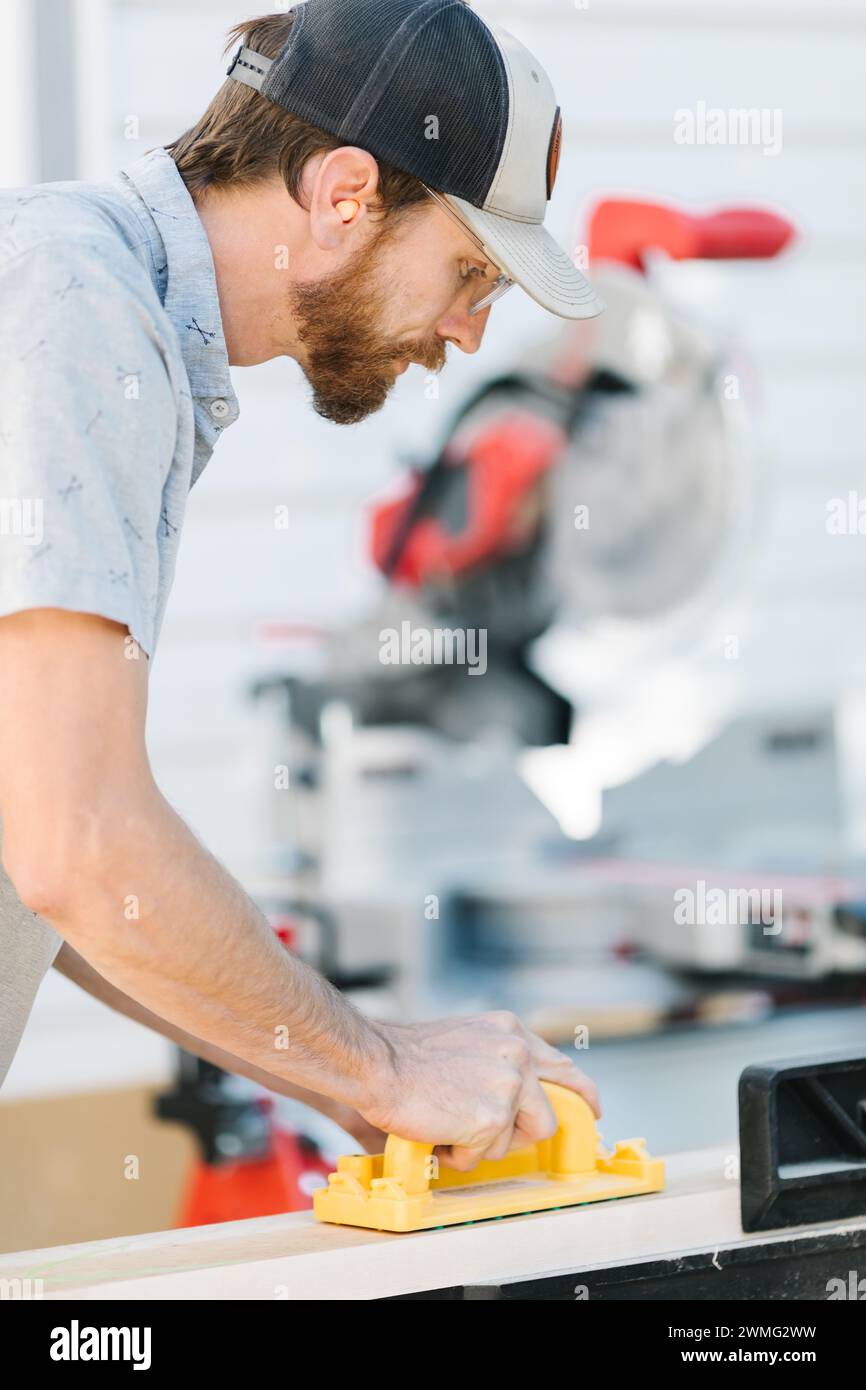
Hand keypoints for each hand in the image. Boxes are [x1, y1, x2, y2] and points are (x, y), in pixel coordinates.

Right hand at [358, 1011, 600, 1171]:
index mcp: (511, 1032)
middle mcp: (517, 1055)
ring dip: (480, 1143)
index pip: (563, 1068)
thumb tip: (520, 1095)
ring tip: (447, 1121)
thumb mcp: (468, 1039)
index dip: (581, 1095)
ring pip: (512, 1141)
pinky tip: (438, 1132)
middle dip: (513, 1134)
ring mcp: (508, 1086)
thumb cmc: (408, 1056)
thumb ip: (500, 1059)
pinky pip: (483, 1156)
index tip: (593, 1110)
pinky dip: (459, 1154)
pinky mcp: (491, 1118)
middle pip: (544, 1118)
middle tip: (480, 1130)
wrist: (377, 1063)